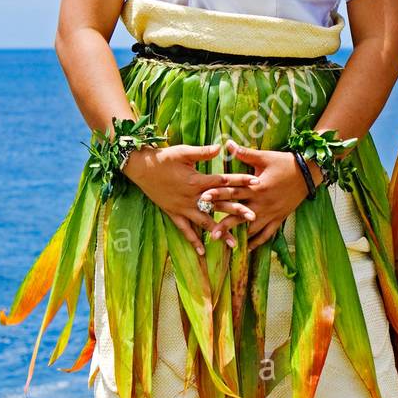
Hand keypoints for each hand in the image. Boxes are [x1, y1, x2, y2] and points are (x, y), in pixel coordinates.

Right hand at [122, 142, 255, 255]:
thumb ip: (203, 152)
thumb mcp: (183, 151)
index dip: (241, 181)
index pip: (224, 181)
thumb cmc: (163, 158)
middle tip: (254, 217)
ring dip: (220, 232)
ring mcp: (183, 207)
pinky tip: (203, 251)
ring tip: (234, 243)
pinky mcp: (173, 213)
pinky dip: (193, 240)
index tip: (257, 183)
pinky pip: (185, 230)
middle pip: (219, 205)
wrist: (140, 168)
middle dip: (237, 211)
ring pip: (205, 222)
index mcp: (197, 180)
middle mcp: (192, 197)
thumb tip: (221, 147)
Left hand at [200, 139, 315, 250]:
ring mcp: (271, 213)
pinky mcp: (279, 218)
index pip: (233, 191)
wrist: (308, 173)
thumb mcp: (265, 157)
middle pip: (239, 214)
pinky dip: (257, 242)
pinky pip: (267, 234)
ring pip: (252, 228)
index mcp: (257, 187)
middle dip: (224, 223)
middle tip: (211, 232)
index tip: (203, 199)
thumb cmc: (285, 163)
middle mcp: (262, 202)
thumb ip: (245, 153)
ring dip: (239, 236)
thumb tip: (227, 143)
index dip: (218, 194)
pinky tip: (247, 248)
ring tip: (226, 244)